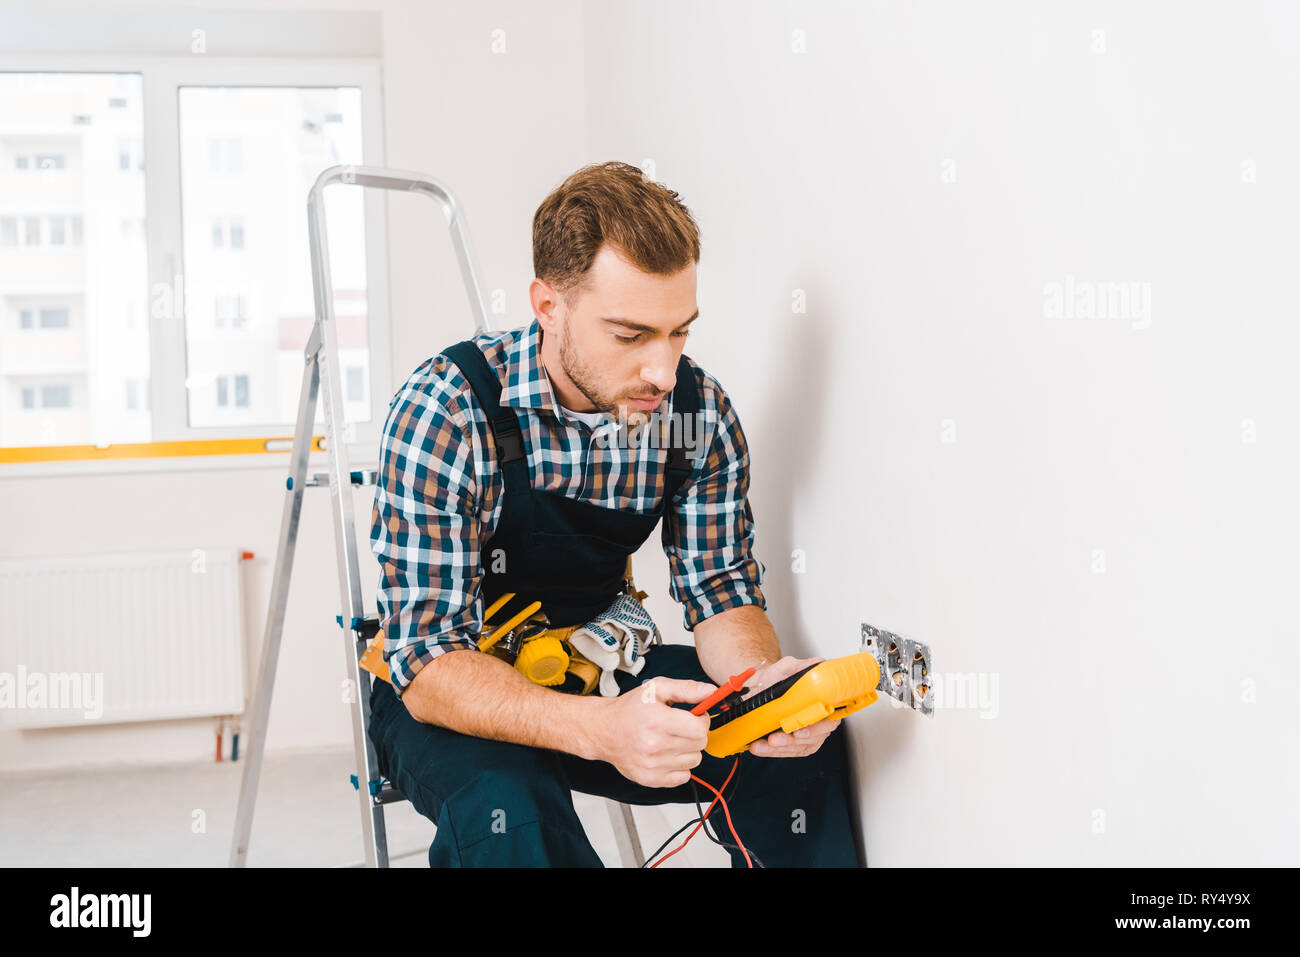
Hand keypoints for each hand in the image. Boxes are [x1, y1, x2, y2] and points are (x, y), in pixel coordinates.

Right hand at [593, 676, 715, 787]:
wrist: (605, 731)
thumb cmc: (631, 709)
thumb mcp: (657, 689)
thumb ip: (687, 688)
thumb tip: (711, 692)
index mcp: (656, 720)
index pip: (699, 728)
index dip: (702, 720)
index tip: (694, 716)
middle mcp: (653, 745)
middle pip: (699, 744)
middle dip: (695, 733)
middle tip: (681, 726)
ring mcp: (652, 765)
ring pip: (695, 761)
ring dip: (689, 750)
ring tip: (672, 740)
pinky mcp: (650, 779)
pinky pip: (684, 777)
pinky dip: (680, 766)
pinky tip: (668, 754)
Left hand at [742, 655, 840, 757]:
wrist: (760, 686)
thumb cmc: (776, 677)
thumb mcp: (787, 667)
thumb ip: (802, 666)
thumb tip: (818, 665)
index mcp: (823, 702)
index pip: (828, 720)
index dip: (815, 728)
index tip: (798, 732)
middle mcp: (820, 720)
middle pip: (813, 738)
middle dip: (791, 741)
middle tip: (774, 739)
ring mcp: (809, 734)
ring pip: (798, 747)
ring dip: (778, 749)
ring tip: (760, 745)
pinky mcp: (795, 744)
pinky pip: (787, 752)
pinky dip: (772, 752)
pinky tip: (759, 748)